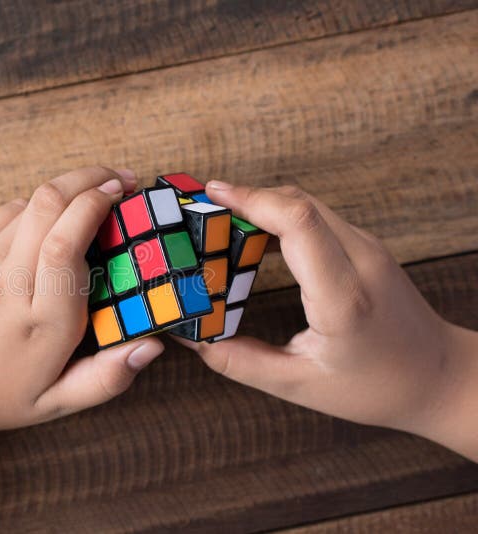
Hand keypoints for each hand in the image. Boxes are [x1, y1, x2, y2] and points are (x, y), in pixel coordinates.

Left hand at [0, 167, 164, 440]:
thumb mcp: (56, 403)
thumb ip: (107, 378)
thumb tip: (153, 345)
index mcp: (42, 322)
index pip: (67, 242)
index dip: (95, 204)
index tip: (122, 191)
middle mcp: (8, 286)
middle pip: (49, 205)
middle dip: (89, 179)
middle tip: (119, 179)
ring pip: (27, 203)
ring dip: (65, 189)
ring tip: (91, 192)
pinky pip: (2, 213)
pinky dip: (33, 206)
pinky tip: (49, 218)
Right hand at [176, 181, 476, 455]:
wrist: (440, 377)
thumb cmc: (376, 387)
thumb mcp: (299, 386)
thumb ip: (239, 362)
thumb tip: (191, 338)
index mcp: (343, 298)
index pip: (299, 224)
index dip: (252, 200)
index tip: (212, 195)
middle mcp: (361, 261)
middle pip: (297, 202)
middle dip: (245, 198)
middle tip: (201, 211)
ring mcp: (368, 248)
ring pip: (306, 204)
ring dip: (261, 205)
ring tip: (220, 224)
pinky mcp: (365, 247)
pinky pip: (316, 217)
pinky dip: (279, 217)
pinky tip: (253, 238)